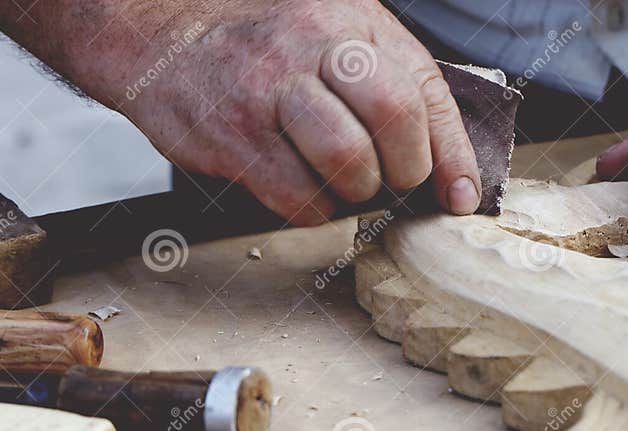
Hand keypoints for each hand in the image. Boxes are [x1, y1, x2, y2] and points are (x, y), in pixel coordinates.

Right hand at [119, 0, 480, 224]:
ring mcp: (266, 90)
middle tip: (387, 177)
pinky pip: (297, 198)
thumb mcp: (348, 44)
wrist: (167, 37)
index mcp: (350, 24)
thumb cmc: (273, 48)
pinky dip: (312, 209)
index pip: (423, 92)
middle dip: (404, 169)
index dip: (449, 156)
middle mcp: (310, 47)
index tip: (456, 196)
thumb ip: (408, 98)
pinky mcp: (231, 137)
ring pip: (346, 162)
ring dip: (355, 191)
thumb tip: (459, 188)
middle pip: (394, 117)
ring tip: (339, 178)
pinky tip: (299, 184)